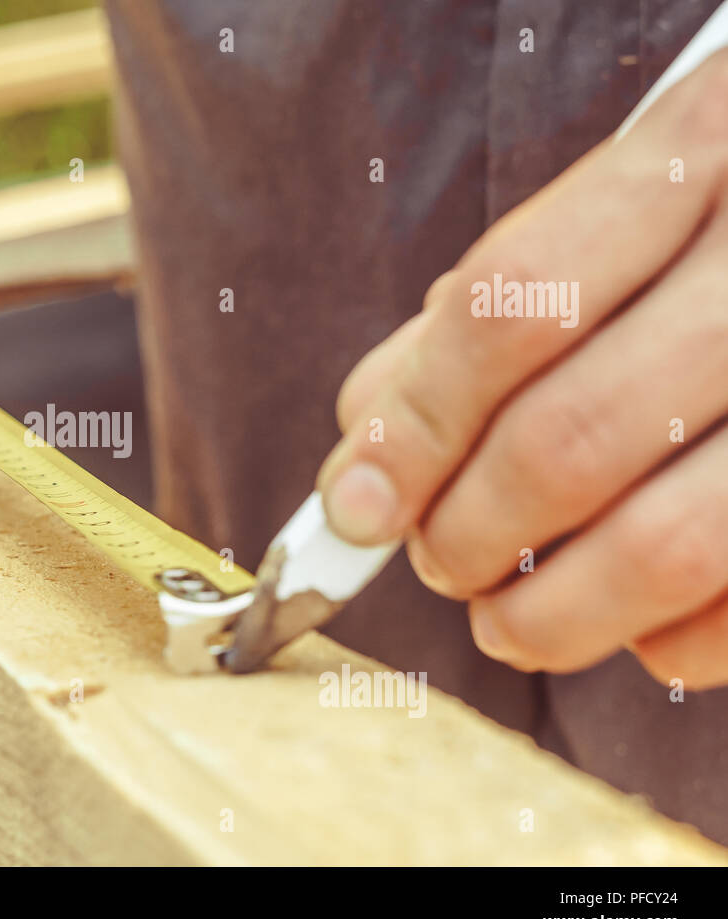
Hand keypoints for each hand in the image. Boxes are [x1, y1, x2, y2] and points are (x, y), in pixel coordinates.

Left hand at [320, 52, 727, 689]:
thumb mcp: (604, 222)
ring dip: (547, 615)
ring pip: (663, 547)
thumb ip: (478, 321)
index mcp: (702, 146)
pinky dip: (666, 645)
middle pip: (567, 438)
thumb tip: (366, 466)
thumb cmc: (714, 235)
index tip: (353, 507)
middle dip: (463, 532)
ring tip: (504, 620)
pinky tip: (632, 625)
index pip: (510, 307)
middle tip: (434, 562)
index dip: (412, 427)